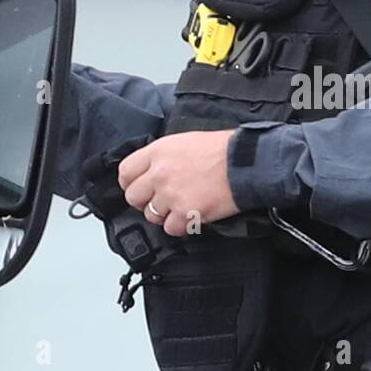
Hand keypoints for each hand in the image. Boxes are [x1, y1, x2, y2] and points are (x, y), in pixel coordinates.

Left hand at [118, 130, 238, 235]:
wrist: (245, 162)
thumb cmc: (222, 150)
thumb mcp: (185, 141)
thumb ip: (164, 156)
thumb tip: (153, 170)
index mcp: (158, 152)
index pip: (126, 172)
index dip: (130, 183)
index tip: (137, 187)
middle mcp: (160, 173)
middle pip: (134, 197)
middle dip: (144, 201)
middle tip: (158, 201)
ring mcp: (171, 195)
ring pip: (152, 215)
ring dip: (164, 214)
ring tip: (180, 207)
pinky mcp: (186, 212)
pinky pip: (171, 228)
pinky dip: (180, 225)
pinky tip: (190, 216)